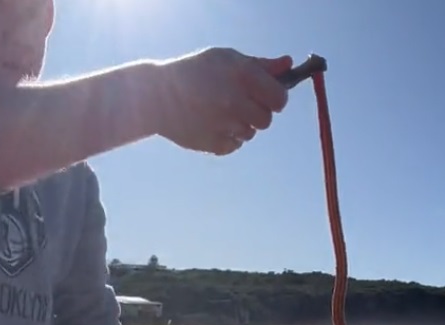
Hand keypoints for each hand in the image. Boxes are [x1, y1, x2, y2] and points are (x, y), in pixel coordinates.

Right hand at [152, 47, 291, 155]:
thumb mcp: (226, 59)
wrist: (156, 96)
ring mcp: (223, 125)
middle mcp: (235, 101)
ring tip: (219, 114)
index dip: (275, 98)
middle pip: (266, 120)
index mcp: (243, 76)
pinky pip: (234, 146)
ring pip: (249, 134)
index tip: (267, 96)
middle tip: (238, 105)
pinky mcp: (212, 143)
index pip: (280, 99)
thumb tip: (288, 65)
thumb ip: (260, 65)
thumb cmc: (194, 72)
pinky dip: (227, 139)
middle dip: (256, 113)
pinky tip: (211, 126)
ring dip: (240, 126)